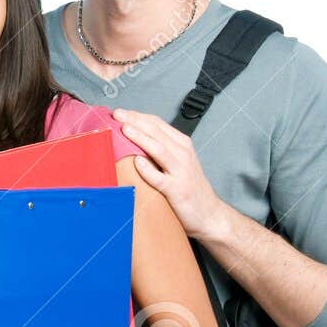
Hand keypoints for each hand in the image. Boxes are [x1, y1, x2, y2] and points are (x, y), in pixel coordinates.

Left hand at [112, 109, 230, 239]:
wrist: (209, 214)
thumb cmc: (188, 187)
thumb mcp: (178, 162)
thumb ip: (160, 150)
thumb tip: (132, 138)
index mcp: (182, 145)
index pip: (157, 124)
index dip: (138, 116)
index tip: (120, 112)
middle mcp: (183, 154)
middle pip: (156, 132)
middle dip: (135, 121)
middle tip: (117, 114)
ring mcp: (181, 172)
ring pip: (159, 150)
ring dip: (141, 138)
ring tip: (125, 129)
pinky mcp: (177, 190)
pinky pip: (160, 178)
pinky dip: (148, 169)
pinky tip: (137, 162)